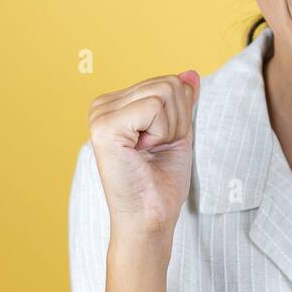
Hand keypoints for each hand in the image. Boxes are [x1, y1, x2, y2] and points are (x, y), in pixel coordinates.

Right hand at [87, 70, 200, 248]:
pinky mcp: (105, 126)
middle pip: (169, 83)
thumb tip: (191, 73)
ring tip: (149, 152)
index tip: (160, 144)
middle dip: (177, 120)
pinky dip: (162, 132)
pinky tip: (142, 152)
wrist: (151, 218)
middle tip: (156, 150)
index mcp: (115, 104)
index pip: (168, 81)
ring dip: (170, 128)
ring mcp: (100, 114)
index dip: (180, 116)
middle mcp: (102, 105)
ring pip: (165, 92)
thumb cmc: (161, 182)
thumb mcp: (178, 133)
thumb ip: (181, 102)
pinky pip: (156, 106)